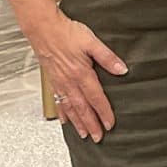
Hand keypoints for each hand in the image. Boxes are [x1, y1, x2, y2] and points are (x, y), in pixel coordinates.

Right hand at [32, 15, 125, 141]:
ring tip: (85, 134)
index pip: (96, 98)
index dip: (104, 113)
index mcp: (82, 74)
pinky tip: (66, 120)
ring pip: (70, 108)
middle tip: (99, 137)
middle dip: (91, 124)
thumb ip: (108, 58)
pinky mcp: (53, 80)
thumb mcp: (92, 42)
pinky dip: (63, 112)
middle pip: (82, 108)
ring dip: (78, 123)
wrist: (43, 29)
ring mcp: (60, 82)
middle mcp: (69, 82)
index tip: (111, 124)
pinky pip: (58, 101)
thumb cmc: (67, 33)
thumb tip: (123, 70)